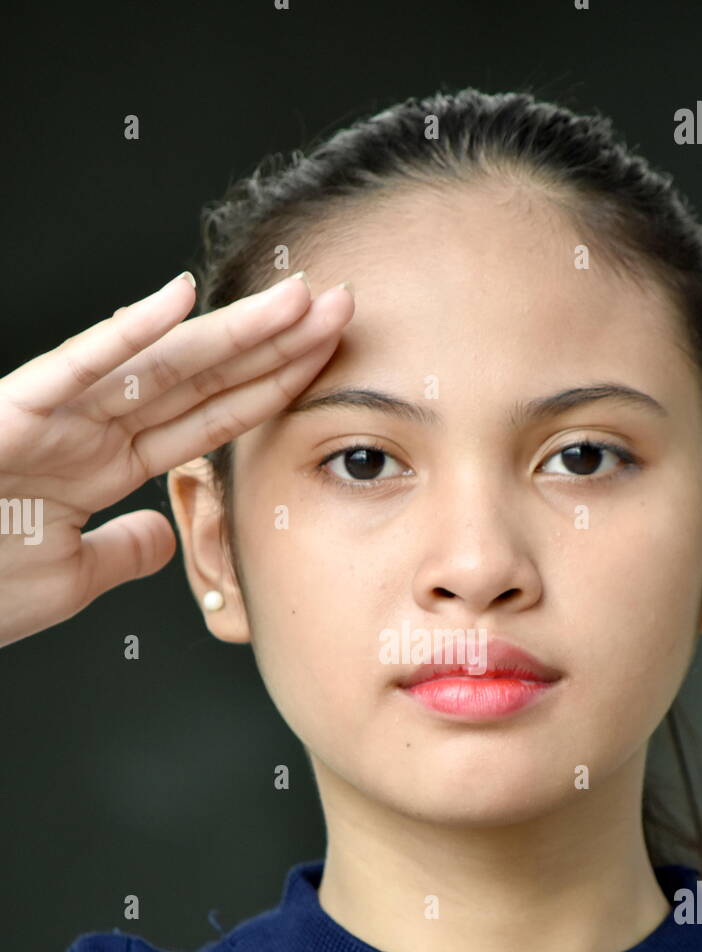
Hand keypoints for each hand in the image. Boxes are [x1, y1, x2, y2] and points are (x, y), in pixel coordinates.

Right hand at [0, 271, 353, 647]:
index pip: (209, 416)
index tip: (328, 361)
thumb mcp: (74, 577)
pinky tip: (180, 302)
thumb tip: (167, 538)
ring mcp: (58, 415)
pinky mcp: (16, 413)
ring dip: (231, 332)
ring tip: (297, 297)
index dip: (270, 387)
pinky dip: (127, 336)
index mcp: (108, 463)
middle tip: (343, 305)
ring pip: (159, 364)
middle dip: (274, 344)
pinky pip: (79, 369)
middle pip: (203, 379)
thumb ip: (126, 551)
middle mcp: (92, 428)